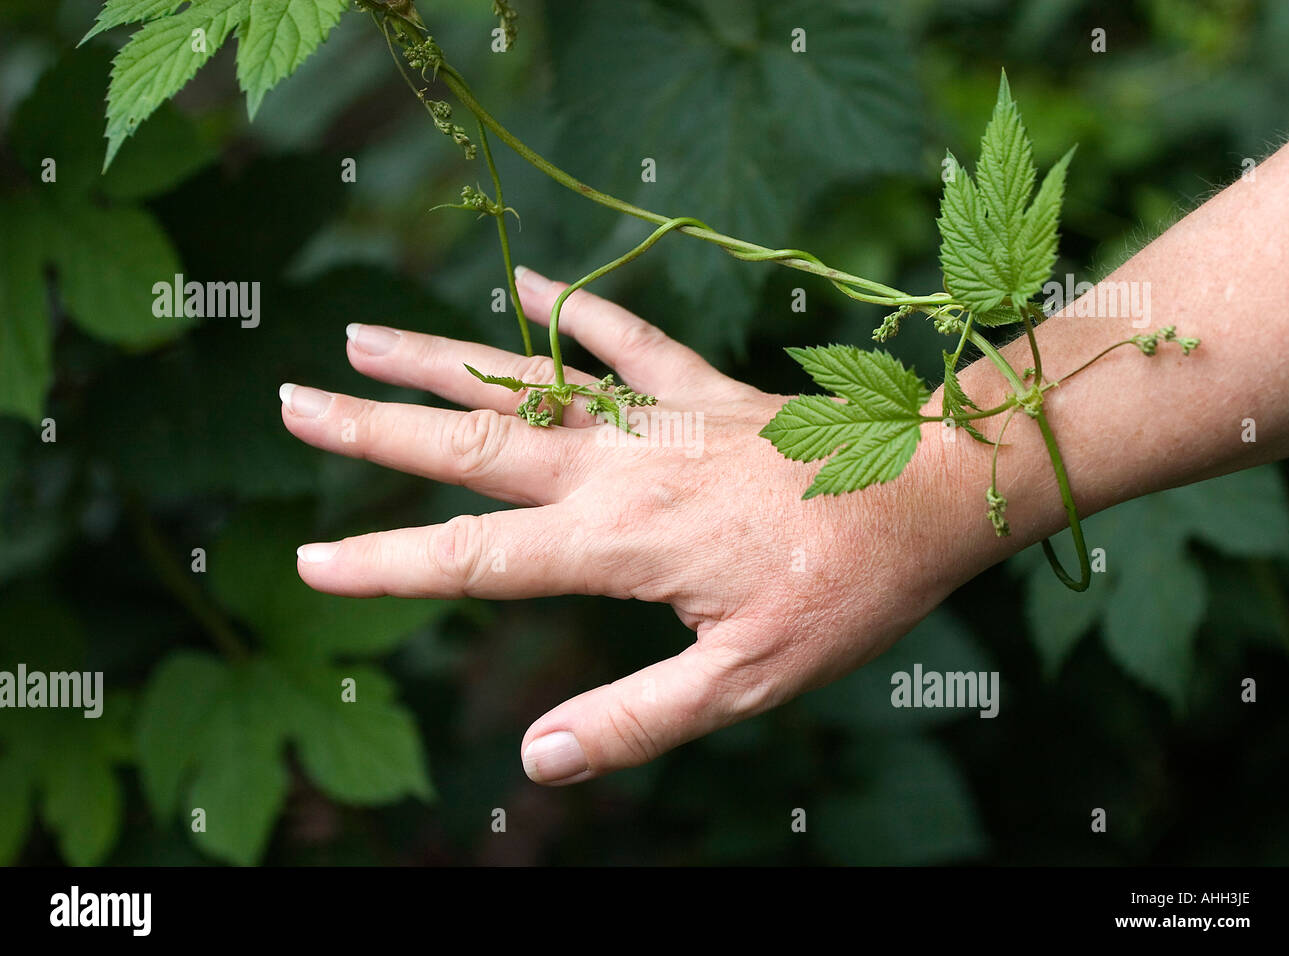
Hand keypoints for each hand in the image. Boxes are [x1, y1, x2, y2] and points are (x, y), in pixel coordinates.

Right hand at [279, 266, 975, 784]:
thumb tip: (539, 756)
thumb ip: (637, 717)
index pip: (473, 560)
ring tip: (362, 335)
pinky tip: (527, 287)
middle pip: (472, 447)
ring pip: (528, 384)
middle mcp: (619, 469)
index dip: (385, 565)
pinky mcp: (701, 390)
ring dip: (441, 358)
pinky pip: (627, 339)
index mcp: (617, 544)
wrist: (930, 492)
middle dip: (376, 430)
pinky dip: (576, 312)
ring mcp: (658, 419)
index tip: (309, 561)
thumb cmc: (844, 592)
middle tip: (294, 400)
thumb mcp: (745, 681)